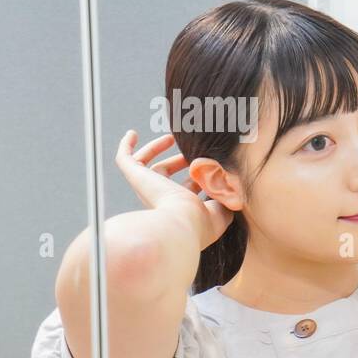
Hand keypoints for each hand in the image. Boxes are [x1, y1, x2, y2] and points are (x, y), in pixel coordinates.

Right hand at [115, 129, 233, 250]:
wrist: (183, 224)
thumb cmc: (203, 222)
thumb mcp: (223, 209)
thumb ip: (227, 195)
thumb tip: (232, 185)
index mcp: (181, 208)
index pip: (186, 189)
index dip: (197, 178)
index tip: (210, 165)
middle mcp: (161, 199)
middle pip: (165, 175)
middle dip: (178, 162)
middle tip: (193, 150)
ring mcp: (147, 188)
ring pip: (145, 166)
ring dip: (156, 149)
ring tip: (171, 137)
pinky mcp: (137, 178)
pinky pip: (124, 160)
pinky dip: (126, 146)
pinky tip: (132, 133)